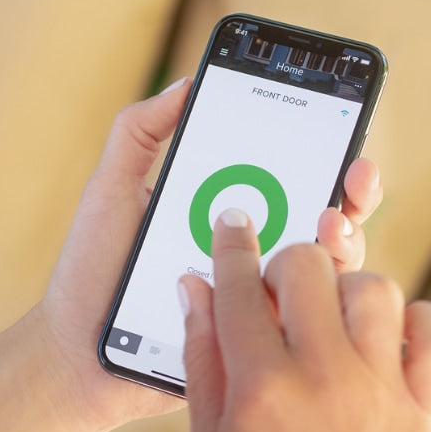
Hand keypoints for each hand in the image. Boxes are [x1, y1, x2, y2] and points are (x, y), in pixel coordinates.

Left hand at [37, 79, 383, 431]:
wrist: (74, 350)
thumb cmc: (91, 267)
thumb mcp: (111, 189)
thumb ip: (140, 133)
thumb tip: (188, 81)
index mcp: (222, 213)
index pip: (285, 177)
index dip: (322, 152)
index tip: (340, 128)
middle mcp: (249, 254)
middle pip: (321, 221)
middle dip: (351, 194)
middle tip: (355, 175)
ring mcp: (254, 300)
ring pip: (325, 272)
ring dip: (345, 241)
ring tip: (330, 222)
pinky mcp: (253, 344)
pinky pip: (301, 325)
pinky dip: (321, 302)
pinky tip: (314, 280)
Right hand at [182, 214, 430, 431]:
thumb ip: (201, 356)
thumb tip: (194, 288)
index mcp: (259, 387)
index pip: (238, 285)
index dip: (232, 242)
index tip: (235, 220)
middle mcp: (321, 376)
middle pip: (306, 266)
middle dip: (286, 263)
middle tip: (281, 290)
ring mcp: (380, 389)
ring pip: (371, 286)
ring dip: (346, 288)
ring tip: (333, 318)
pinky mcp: (425, 407)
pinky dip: (413, 319)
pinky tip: (385, 337)